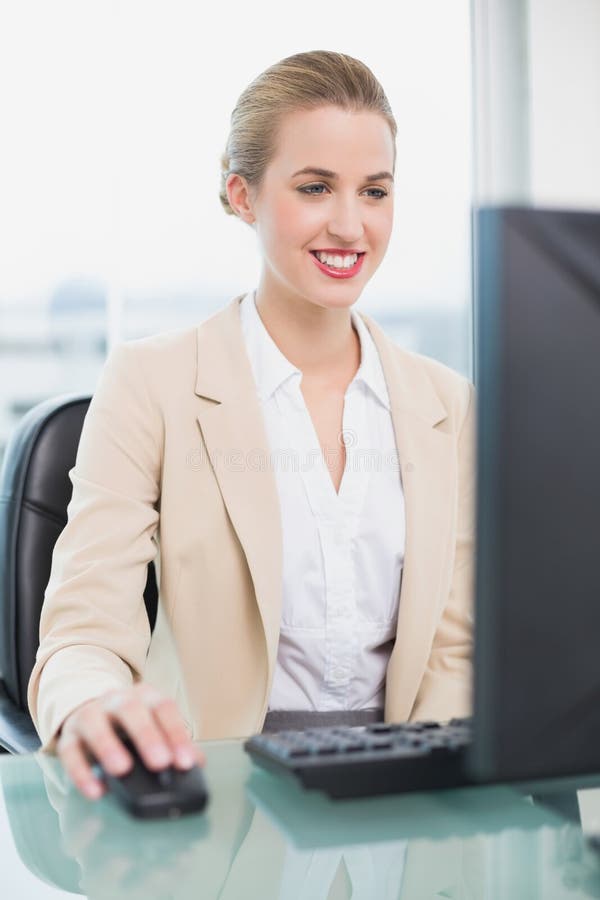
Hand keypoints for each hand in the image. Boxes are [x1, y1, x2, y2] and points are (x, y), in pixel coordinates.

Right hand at [55, 682, 204, 800]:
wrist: (88, 708)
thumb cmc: (129, 723)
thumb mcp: (153, 725)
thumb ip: (173, 742)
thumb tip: (197, 763)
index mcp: (143, 696)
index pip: (163, 708)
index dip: (176, 734)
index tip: (187, 762)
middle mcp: (116, 700)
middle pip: (131, 710)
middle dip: (147, 736)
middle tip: (161, 763)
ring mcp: (90, 715)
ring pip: (96, 725)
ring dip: (109, 747)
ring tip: (123, 770)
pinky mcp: (69, 736)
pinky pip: (70, 752)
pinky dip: (82, 773)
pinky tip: (96, 791)